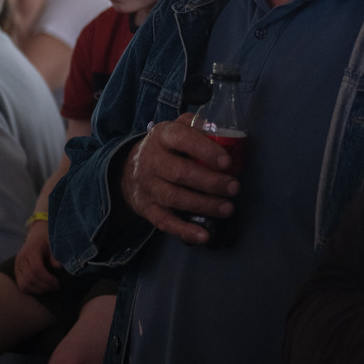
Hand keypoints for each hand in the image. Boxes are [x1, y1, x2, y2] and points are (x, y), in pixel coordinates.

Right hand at [14, 220, 59, 294]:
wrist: (37, 237)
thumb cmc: (48, 240)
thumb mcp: (53, 243)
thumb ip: (55, 254)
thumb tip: (58, 266)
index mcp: (30, 250)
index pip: (36, 269)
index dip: (47, 279)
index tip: (57, 282)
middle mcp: (21, 259)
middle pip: (30, 279)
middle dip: (45, 286)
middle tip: (56, 286)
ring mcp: (17, 266)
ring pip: (24, 285)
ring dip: (39, 290)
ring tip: (50, 288)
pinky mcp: (16, 272)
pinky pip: (22, 286)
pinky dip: (32, 290)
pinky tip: (42, 288)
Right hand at [118, 113, 239, 244]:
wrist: (129, 168)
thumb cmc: (166, 148)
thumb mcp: (177, 129)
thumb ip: (199, 128)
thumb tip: (228, 135)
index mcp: (162, 135)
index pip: (182, 139)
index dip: (205, 150)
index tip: (227, 162)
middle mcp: (151, 160)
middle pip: (180, 173)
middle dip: (210, 182)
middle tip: (234, 188)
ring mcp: (147, 185)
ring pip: (174, 198)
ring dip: (203, 205)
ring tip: (228, 209)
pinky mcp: (146, 208)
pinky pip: (165, 222)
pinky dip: (185, 230)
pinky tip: (204, 235)